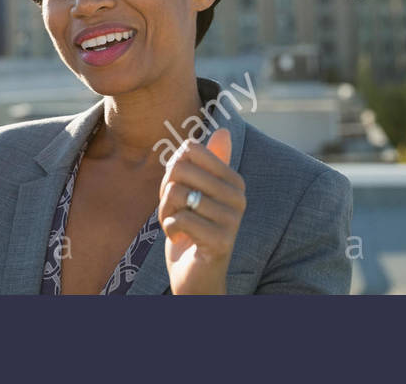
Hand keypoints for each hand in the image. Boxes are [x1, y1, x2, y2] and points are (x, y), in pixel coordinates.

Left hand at [158, 128, 245, 293]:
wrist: (196, 275)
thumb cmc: (193, 229)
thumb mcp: (196, 191)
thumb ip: (208, 162)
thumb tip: (223, 129)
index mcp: (234, 180)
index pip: (189, 150)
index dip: (172, 171)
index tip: (179, 191)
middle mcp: (239, 196)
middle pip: (180, 169)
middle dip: (166, 192)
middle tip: (176, 212)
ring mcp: (233, 219)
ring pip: (177, 194)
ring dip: (167, 213)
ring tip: (179, 226)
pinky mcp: (222, 240)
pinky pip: (180, 218)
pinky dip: (170, 229)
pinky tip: (182, 238)